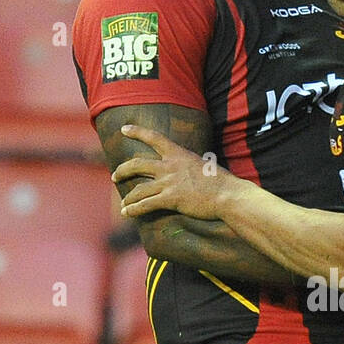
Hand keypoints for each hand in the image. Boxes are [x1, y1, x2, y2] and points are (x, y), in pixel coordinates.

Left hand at [113, 124, 227, 220]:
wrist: (228, 195)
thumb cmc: (221, 182)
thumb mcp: (205, 165)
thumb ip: (190, 165)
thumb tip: (190, 169)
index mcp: (179, 154)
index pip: (154, 138)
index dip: (137, 132)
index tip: (124, 129)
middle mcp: (170, 166)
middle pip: (137, 165)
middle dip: (123, 170)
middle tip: (115, 175)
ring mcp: (169, 183)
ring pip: (138, 189)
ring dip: (128, 197)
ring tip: (124, 204)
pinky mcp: (170, 200)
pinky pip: (145, 205)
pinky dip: (134, 210)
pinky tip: (128, 214)